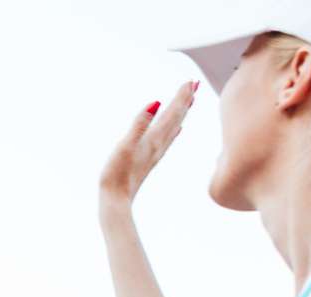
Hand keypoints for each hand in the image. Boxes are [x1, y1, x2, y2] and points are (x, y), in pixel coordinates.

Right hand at [99, 80, 197, 210]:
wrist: (116, 201)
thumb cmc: (116, 174)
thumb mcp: (125, 144)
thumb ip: (140, 123)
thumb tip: (156, 103)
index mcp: (154, 138)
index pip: (172, 112)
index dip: (181, 96)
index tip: (190, 81)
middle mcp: (159, 145)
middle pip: (177, 118)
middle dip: (185, 100)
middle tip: (195, 84)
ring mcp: (155, 153)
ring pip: (174, 128)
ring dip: (182, 113)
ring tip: (189, 101)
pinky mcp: (150, 160)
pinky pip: (167, 140)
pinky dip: (174, 130)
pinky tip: (176, 129)